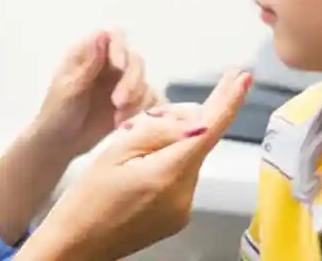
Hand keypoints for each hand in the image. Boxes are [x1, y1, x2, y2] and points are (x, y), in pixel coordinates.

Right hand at [18, 69, 252, 260]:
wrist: (78, 243)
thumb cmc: (87, 199)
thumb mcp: (115, 150)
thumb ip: (157, 131)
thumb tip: (197, 120)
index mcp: (167, 174)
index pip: (209, 128)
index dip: (229, 99)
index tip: (243, 77)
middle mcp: (184, 195)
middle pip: (196, 141)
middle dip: (176, 123)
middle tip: (140, 124)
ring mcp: (184, 209)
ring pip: (187, 158)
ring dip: (169, 146)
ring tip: (130, 154)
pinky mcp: (179, 217)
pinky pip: (181, 178)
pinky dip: (166, 165)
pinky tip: (137, 172)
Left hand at [33, 30, 158, 159]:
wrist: (59, 145)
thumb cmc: (56, 113)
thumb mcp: (69, 90)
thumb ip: (87, 65)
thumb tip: (101, 36)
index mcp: (89, 53)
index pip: (114, 36)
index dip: (121, 47)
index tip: (119, 67)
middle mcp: (108, 63)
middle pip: (134, 59)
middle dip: (131, 81)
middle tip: (118, 103)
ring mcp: (121, 82)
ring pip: (144, 80)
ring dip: (136, 100)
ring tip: (118, 120)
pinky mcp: (131, 102)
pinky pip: (149, 100)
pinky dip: (141, 111)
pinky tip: (123, 123)